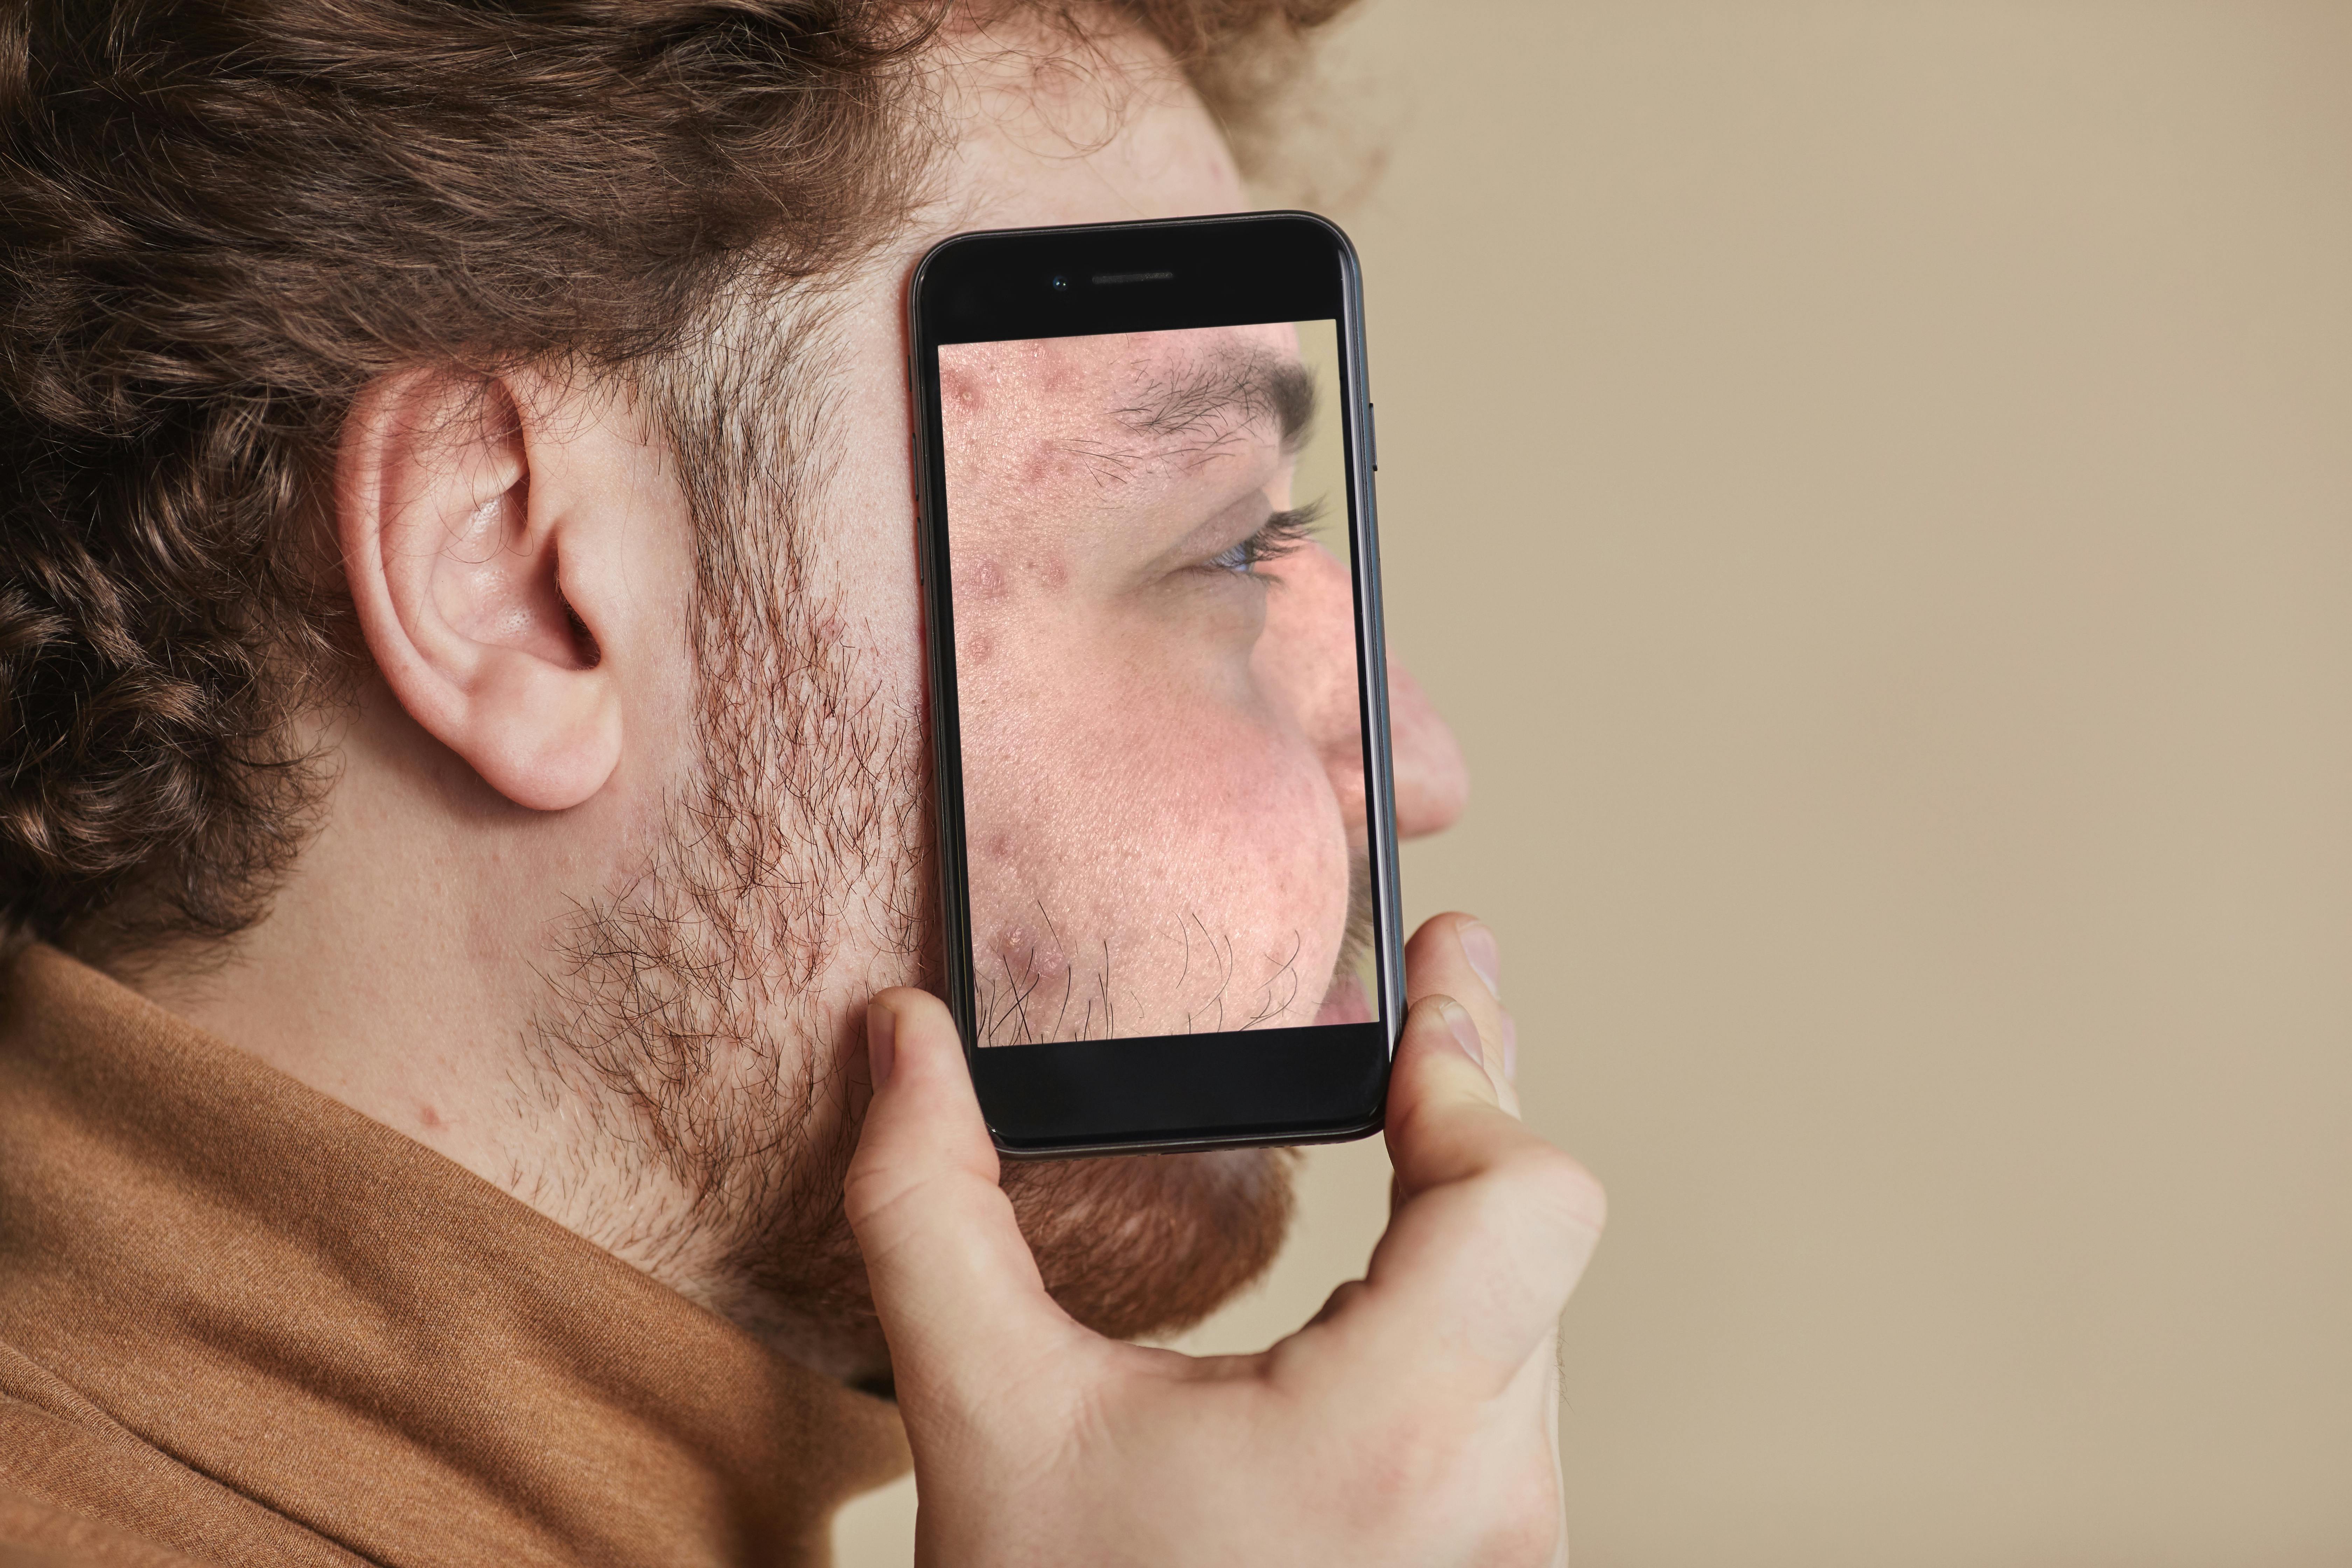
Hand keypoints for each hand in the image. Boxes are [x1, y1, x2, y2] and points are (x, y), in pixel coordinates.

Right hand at [844, 913, 1605, 1567]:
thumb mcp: (981, 1421)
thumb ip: (932, 1208)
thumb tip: (901, 1038)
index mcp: (1383, 1442)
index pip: (1530, 1202)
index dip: (1475, 1076)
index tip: (1421, 1002)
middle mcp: (1487, 1502)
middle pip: (1537, 1243)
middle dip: (1475, 1100)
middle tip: (1448, 980)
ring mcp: (1507, 1553)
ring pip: (1532, 1328)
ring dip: (1474, 1213)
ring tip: (1426, 1104)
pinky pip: (1514, 1409)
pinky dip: (1467, 1312)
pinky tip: (1411, 1266)